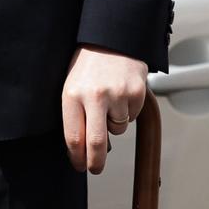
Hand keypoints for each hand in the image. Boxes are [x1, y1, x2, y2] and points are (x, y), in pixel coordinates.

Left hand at [61, 45, 148, 173]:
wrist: (111, 39)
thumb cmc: (87, 65)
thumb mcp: (71, 86)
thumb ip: (75, 115)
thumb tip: (81, 148)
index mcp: (71, 95)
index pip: (73, 137)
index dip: (77, 157)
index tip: (79, 165)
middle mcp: (94, 96)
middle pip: (96, 143)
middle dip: (96, 163)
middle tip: (95, 169)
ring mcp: (117, 95)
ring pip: (117, 129)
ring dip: (113, 124)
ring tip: (108, 101)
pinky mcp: (136, 94)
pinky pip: (131, 117)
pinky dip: (126, 111)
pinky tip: (120, 93)